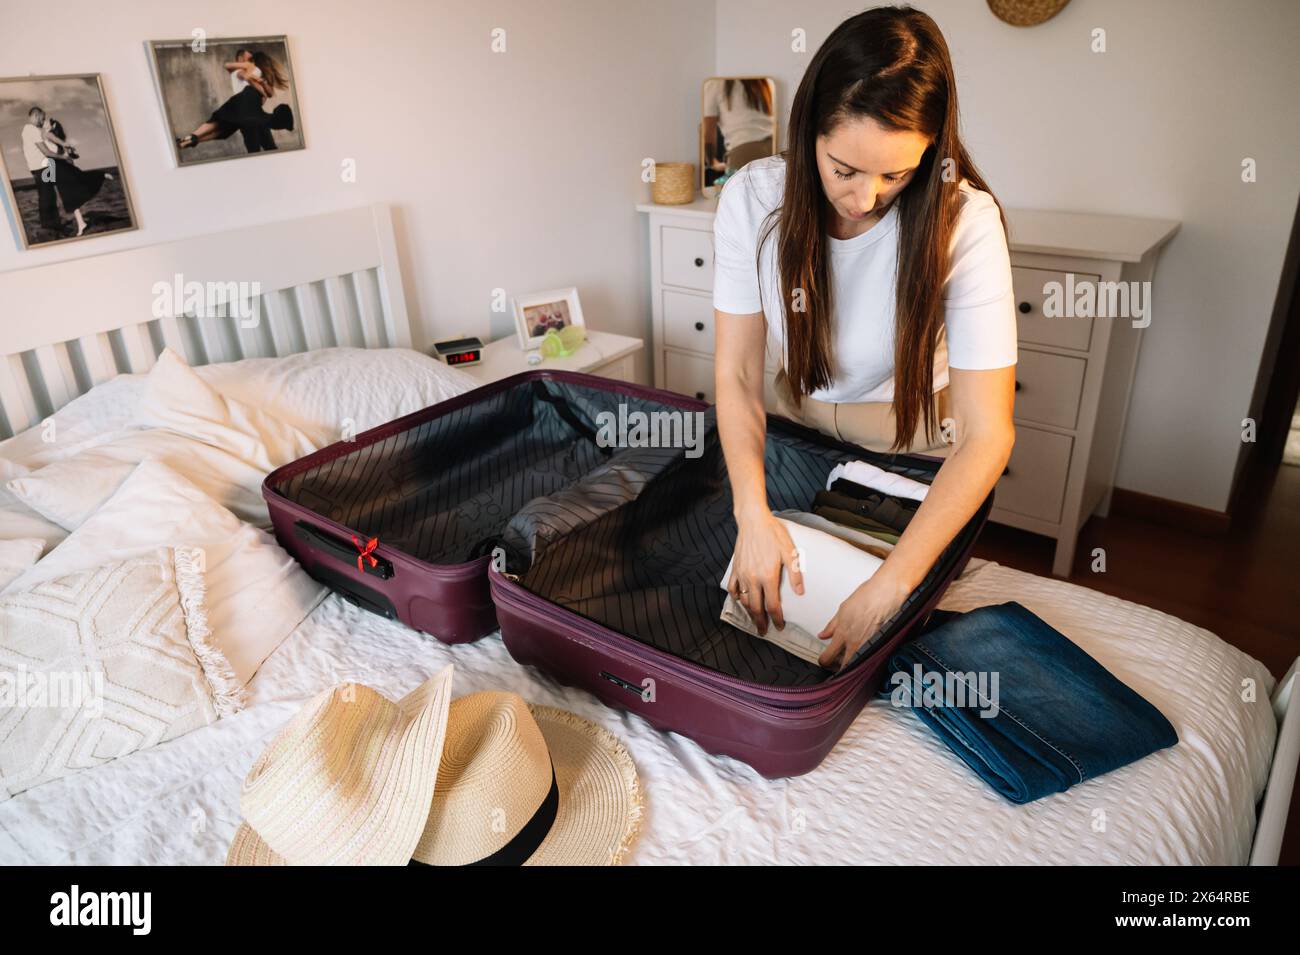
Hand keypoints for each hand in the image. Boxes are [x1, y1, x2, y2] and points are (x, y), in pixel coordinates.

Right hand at [727, 509, 803, 635]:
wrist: (753, 521)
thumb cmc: (773, 534)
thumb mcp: (790, 552)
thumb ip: (795, 574)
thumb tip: (800, 593)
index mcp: (768, 576)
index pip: (772, 605)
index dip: (777, 619)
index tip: (779, 626)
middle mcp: (753, 579)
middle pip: (756, 608)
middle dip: (760, 622)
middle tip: (763, 631)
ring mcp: (742, 574)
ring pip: (743, 600)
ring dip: (748, 612)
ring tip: (754, 619)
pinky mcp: (735, 569)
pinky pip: (733, 588)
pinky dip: (736, 598)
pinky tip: (740, 601)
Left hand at [817, 568, 911, 670]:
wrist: (886, 592)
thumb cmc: (867, 596)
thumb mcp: (843, 609)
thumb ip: (832, 625)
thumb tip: (823, 635)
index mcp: (843, 633)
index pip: (828, 657)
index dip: (824, 662)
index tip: (823, 661)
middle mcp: (855, 642)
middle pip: (842, 667)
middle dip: (837, 669)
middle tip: (835, 665)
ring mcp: (868, 645)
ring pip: (857, 664)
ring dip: (852, 664)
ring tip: (849, 659)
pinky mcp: (880, 644)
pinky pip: (870, 656)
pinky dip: (865, 657)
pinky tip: (863, 652)